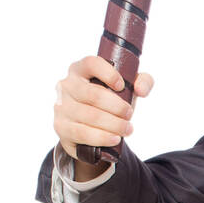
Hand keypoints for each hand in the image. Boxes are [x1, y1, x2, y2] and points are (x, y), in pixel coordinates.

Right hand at [53, 56, 154, 171]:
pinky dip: (102, 137)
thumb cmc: (109, 102)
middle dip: (118, 107)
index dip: (109, 73)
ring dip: (114, 125)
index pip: (91, 63)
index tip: (122, 86)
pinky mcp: (61, 127)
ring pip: (91, 116)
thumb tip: (141, 89)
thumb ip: (142, 81)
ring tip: (127, 129)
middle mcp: (66, 85)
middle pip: (95, 95)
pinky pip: (83, 133)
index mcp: (80, 70)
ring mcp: (61, 106)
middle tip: (129, 115)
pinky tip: (115, 138)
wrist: (89, 129)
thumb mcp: (126, 89)